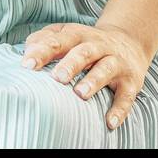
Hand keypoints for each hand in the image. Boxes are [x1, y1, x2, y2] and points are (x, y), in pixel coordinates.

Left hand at [19, 22, 151, 130]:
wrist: (128, 42)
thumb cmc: (85, 43)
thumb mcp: (65, 35)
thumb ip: (44, 40)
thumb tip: (27, 55)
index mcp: (77, 34)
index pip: (58, 41)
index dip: (42, 52)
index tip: (27, 65)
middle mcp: (98, 46)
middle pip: (84, 52)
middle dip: (71, 64)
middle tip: (57, 77)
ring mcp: (116, 62)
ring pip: (106, 68)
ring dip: (94, 81)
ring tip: (80, 94)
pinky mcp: (131, 81)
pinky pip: (126, 96)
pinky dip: (119, 109)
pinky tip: (109, 122)